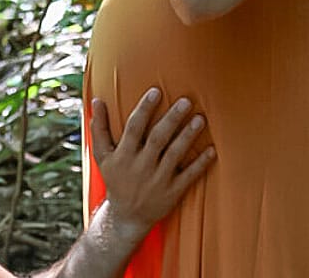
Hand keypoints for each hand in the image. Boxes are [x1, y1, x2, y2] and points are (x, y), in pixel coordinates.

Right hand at [89, 89, 214, 241]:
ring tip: (200, 118)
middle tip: (186, 101)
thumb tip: (96, 100)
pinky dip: (201, 163)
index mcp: (124, 155)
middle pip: (158, 139)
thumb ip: (99, 128)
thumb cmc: (115, 179)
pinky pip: (189, 176)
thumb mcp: (102, 156)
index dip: (145, 109)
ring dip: (188, 136)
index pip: (134, 128)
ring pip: (175, 155)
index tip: (156, 91)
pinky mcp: (172, 192)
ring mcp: (158, 180)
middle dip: (172, 119)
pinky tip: (212, 149)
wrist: (126, 217)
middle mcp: (141, 167)